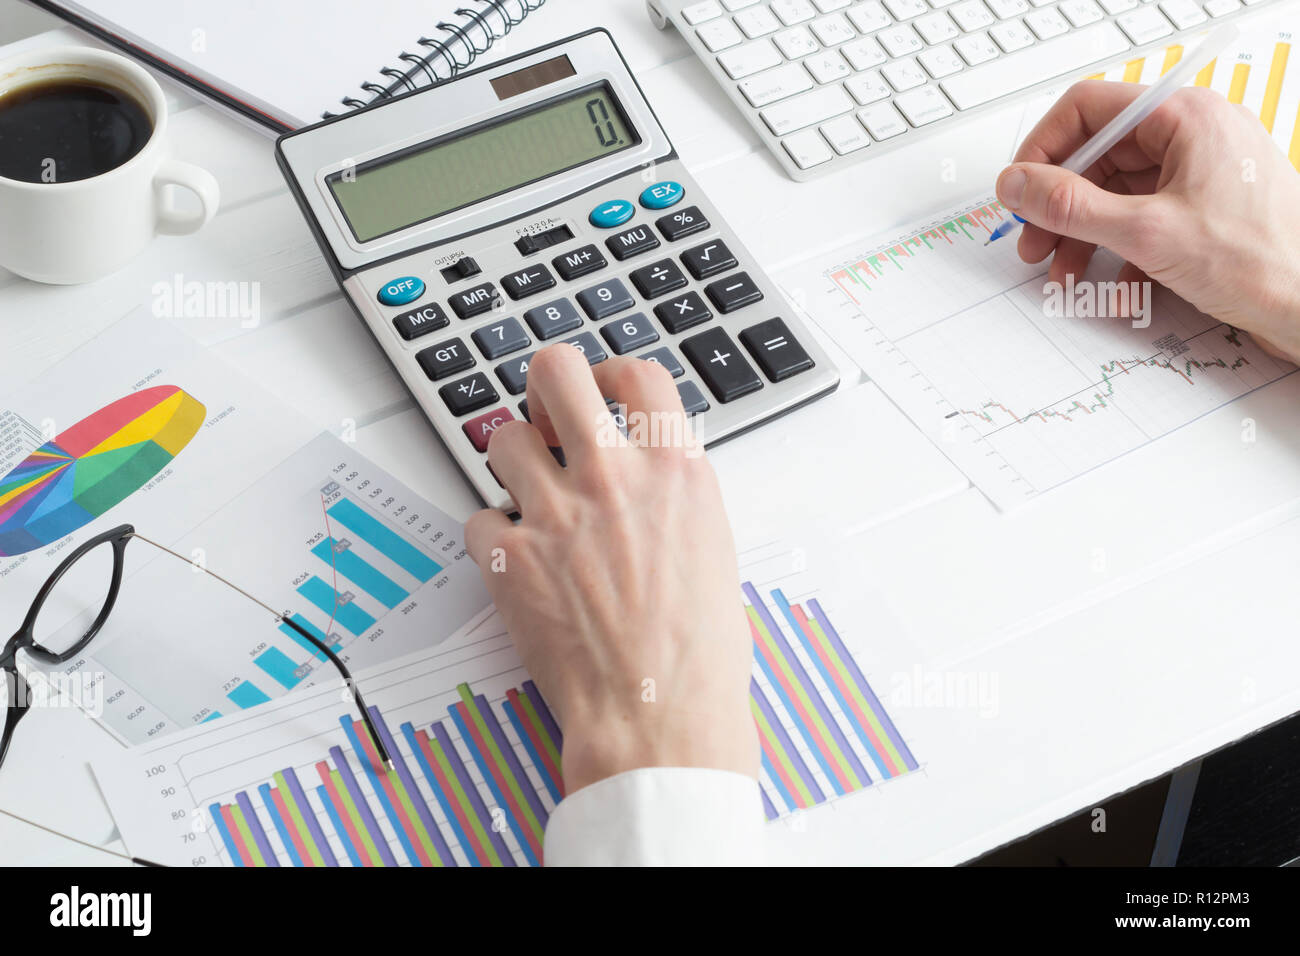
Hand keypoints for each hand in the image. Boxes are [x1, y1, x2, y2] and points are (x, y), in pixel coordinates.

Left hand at [464, 345, 758, 793]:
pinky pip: (477, 516)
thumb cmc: (698, 654)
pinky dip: (491, 534)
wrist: (660, 716)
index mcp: (675, 470)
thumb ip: (674, 494)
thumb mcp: (713, 548)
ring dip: (510, 461)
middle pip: (557, 371)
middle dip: (544, 384)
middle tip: (546, 415)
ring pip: (500, 437)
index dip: (611, 371)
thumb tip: (649, 474)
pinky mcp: (510, 558)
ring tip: (529, 495)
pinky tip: (516, 559)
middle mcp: (614, 477)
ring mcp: (556, 513)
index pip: (637, 373)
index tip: (602, 388)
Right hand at [996, 81, 1299, 361]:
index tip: (1019, 189)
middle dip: (1060, 207)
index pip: (1088, 108)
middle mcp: (1194, 136)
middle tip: (1034, 242)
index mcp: (1185, 117)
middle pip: (1098, 157)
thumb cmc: (1260, 262)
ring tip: (1066, 273)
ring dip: (1082, 237)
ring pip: (1116, 194)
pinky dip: (1118, 252)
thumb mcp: (1144, 232)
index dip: (1043, 149)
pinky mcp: (1204, 211)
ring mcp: (1200, 174)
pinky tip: (1114, 286)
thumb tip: (1018, 184)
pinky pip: (1141, 219)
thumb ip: (1069, 205)